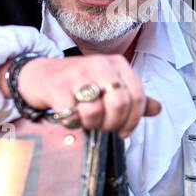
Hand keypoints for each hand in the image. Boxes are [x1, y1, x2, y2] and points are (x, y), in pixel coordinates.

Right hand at [3, 54, 160, 137]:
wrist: (38, 74)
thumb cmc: (77, 82)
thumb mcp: (107, 84)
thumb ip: (132, 97)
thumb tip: (157, 109)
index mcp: (116, 64)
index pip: (137, 96)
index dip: (133, 120)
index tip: (124, 131)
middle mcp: (99, 65)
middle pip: (120, 104)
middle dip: (113, 124)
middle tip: (104, 127)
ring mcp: (77, 74)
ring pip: (96, 112)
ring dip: (92, 125)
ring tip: (86, 122)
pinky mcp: (57, 87)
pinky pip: (72, 114)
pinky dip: (72, 123)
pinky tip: (70, 118)